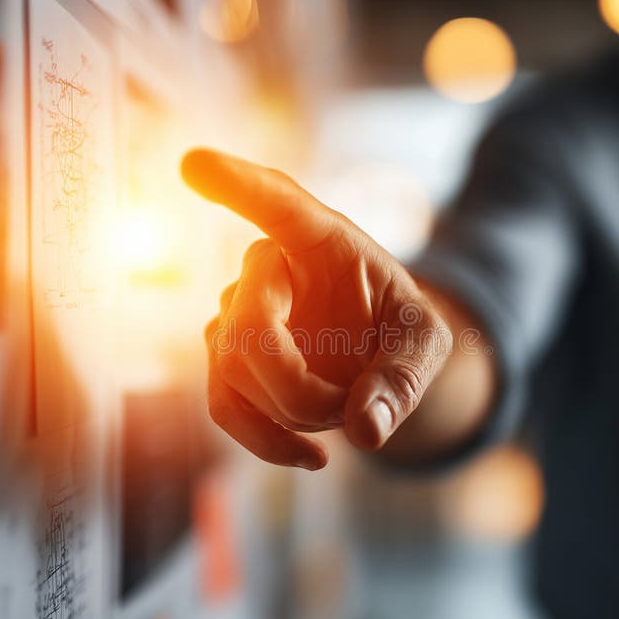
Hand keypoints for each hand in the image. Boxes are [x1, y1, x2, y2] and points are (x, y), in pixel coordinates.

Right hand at [182, 149, 451, 469]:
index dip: (237, 187)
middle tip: (346, 408)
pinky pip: (223, 404)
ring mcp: (239, 314)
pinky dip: (264, 440)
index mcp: (323, 240)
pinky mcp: (227, 361)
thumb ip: (405, 377)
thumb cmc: (399, 329)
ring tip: (343, 416)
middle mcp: (269, 268)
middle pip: (250, 323)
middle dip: (296, 384)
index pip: (277, 204)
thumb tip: (367, 430)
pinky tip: (312, 456)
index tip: (192, 163)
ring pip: (235, 369)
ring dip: (293, 411)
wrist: (375, 355)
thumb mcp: (426, 345)